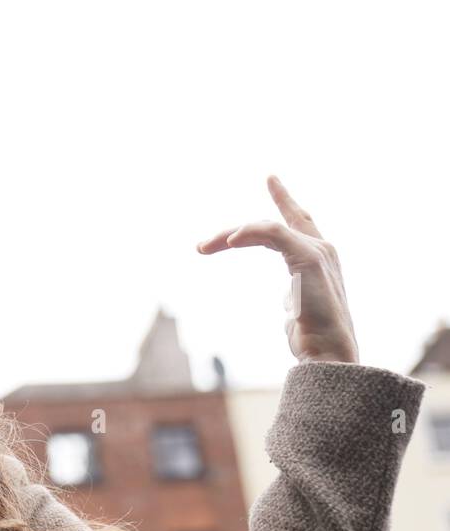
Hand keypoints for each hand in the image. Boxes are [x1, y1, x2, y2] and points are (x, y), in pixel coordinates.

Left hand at [197, 175, 358, 364]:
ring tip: (203, 248)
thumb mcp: (297, 312)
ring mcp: (317, 251)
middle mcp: (321, 249)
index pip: (299, 222)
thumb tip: (287, 303)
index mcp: (318, 259)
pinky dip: (249, 233)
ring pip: (266, 228)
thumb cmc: (313, 338)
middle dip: (249, 220)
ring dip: (230, 236)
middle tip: (212, 235)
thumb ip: (293, 299)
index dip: (285, 200)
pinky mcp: (309, 257)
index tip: (271, 180)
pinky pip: (273, 233)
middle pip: (278, 222)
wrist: (327, 351)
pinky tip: (229, 242)